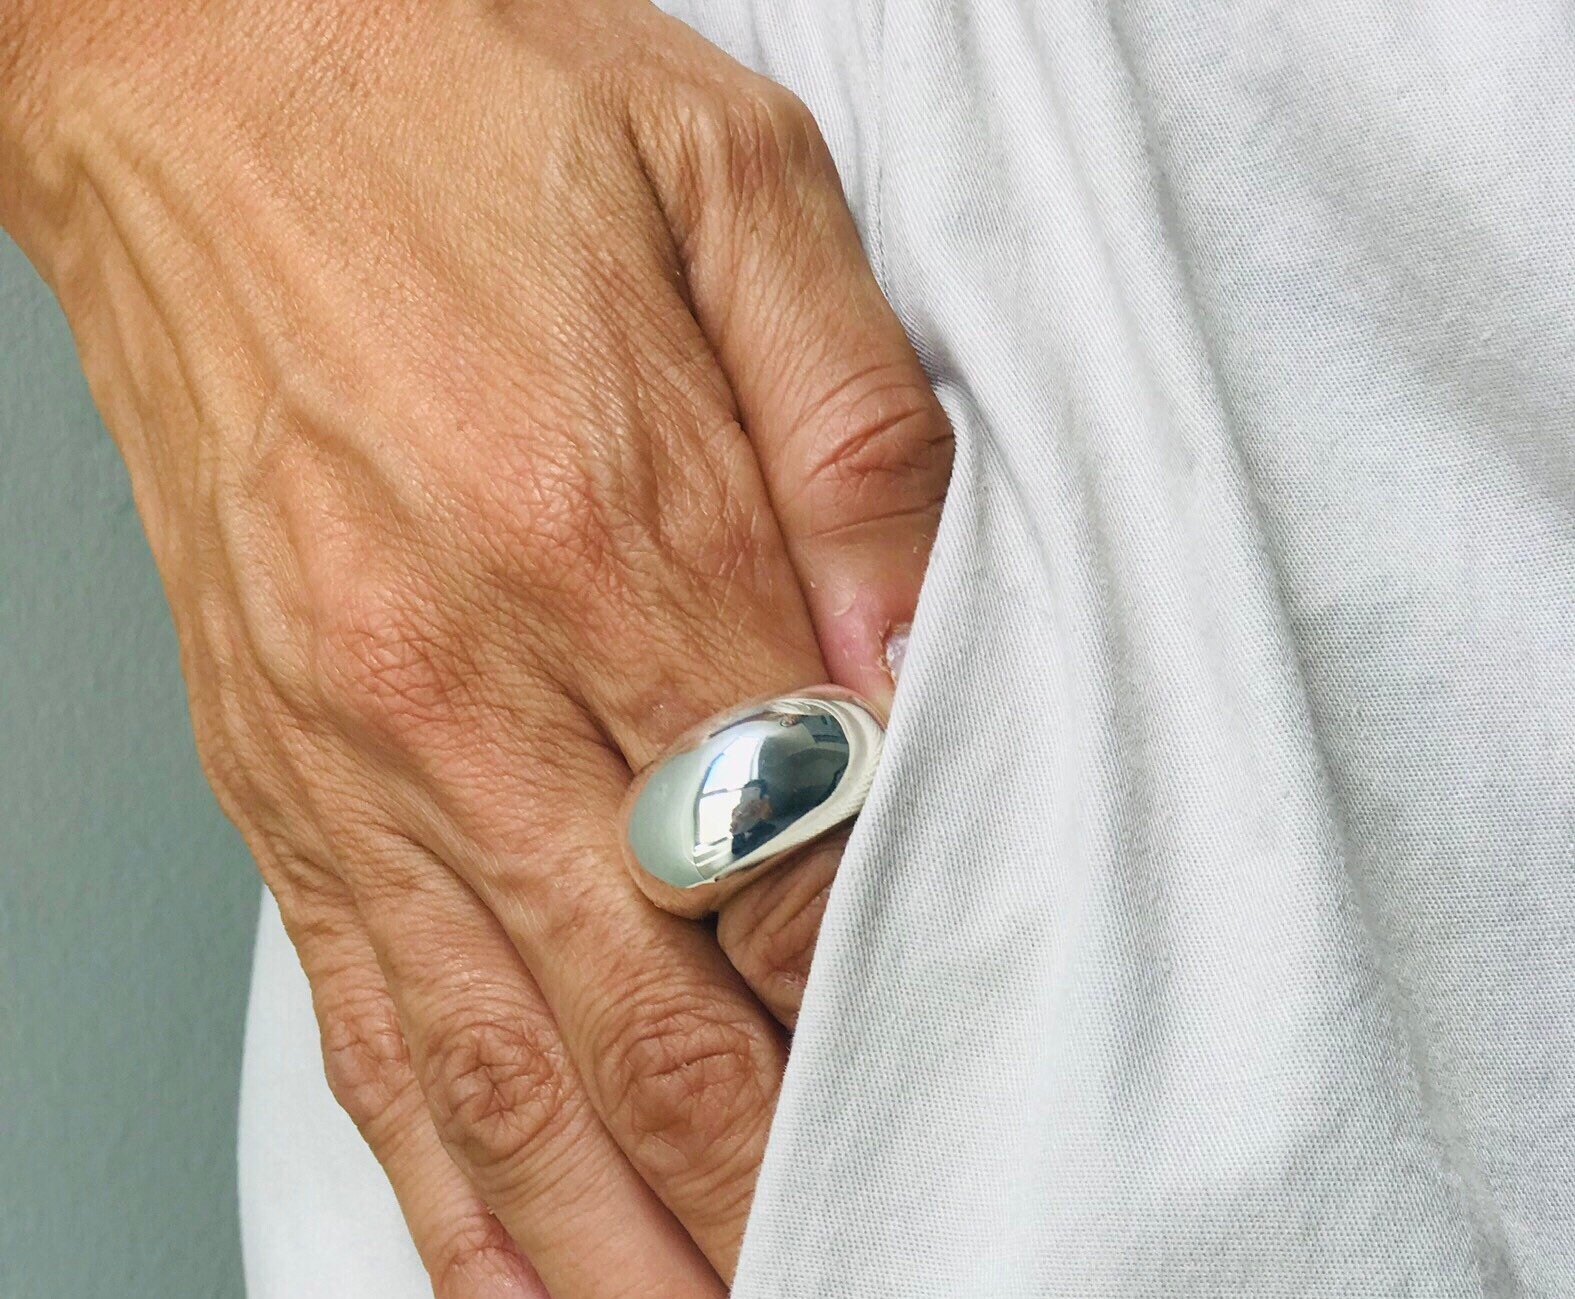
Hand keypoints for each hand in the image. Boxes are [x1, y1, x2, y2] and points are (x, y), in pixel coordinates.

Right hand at [3, 1, 949, 1292]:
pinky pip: (363, 1027)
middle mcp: (460, 682)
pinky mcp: (275, 776)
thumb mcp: (732, 187)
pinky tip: (509, 1274)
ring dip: (621, 1246)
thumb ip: (853, 436)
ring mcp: (349, 752)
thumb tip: (917, 662)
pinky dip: (447, 1187)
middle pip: (654, 1019)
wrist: (210, 68)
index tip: (966, 1069)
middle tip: (875, 1270)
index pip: (798, 848)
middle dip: (772, 1184)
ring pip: (502, 1078)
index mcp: (603, 531)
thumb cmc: (464, 114)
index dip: (891, 983)